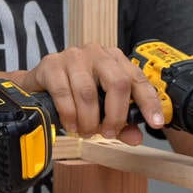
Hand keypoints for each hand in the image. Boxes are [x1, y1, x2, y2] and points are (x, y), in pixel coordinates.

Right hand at [19, 44, 164, 145]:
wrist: (37, 86)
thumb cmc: (73, 94)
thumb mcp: (100, 108)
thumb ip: (120, 123)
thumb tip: (136, 138)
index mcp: (114, 60)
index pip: (138, 79)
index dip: (149, 102)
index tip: (156, 122)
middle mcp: (97, 54)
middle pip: (118, 84)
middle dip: (115, 116)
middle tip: (107, 133)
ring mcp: (73, 56)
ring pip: (89, 93)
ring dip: (88, 120)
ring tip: (85, 131)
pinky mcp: (52, 64)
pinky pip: (64, 93)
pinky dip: (69, 115)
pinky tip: (70, 124)